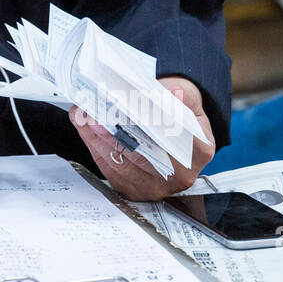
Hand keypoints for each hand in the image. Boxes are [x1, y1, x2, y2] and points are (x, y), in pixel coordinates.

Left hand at [70, 76, 215, 201]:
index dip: (150, 124)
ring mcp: (154, 187)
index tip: (131, 107)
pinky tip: (83, 127)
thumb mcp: (188, 100)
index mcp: (199, 152)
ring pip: (121, 163)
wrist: (173, 133)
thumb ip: (183, 96)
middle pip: (142, 155)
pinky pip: (109, 168)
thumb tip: (174, 93)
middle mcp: (179, 176)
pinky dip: (94, 145)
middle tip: (95, 114)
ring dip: (97, 138)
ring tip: (84, 117)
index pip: (172, 138)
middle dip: (115, 133)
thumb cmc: (178, 115)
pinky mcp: (132, 189)